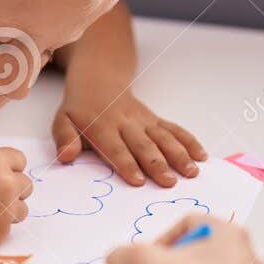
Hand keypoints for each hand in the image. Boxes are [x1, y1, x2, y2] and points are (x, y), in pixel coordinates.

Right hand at [0, 147, 32, 252]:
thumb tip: (3, 172)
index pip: (20, 160)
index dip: (9, 168)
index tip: (0, 175)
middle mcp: (5, 184)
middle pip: (26, 186)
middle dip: (13, 190)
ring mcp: (5, 210)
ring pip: (21, 210)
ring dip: (7, 211)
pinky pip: (6, 228)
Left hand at [53, 87, 207, 187]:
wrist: (98, 81)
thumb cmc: (79, 109)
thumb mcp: (62, 121)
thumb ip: (64, 139)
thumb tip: (65, 156)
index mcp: (101, 126)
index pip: (115, 148)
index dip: (126, 164)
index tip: (138, 180)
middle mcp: (126, 123)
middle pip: (143, 145)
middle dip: (157, 163)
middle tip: (169, 182)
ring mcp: (144, 120)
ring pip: (163, 137)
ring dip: (179, 154)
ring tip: (191, 172)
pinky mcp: (155, 119)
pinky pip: (174, 129)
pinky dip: (189, 141)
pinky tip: (201, 156)